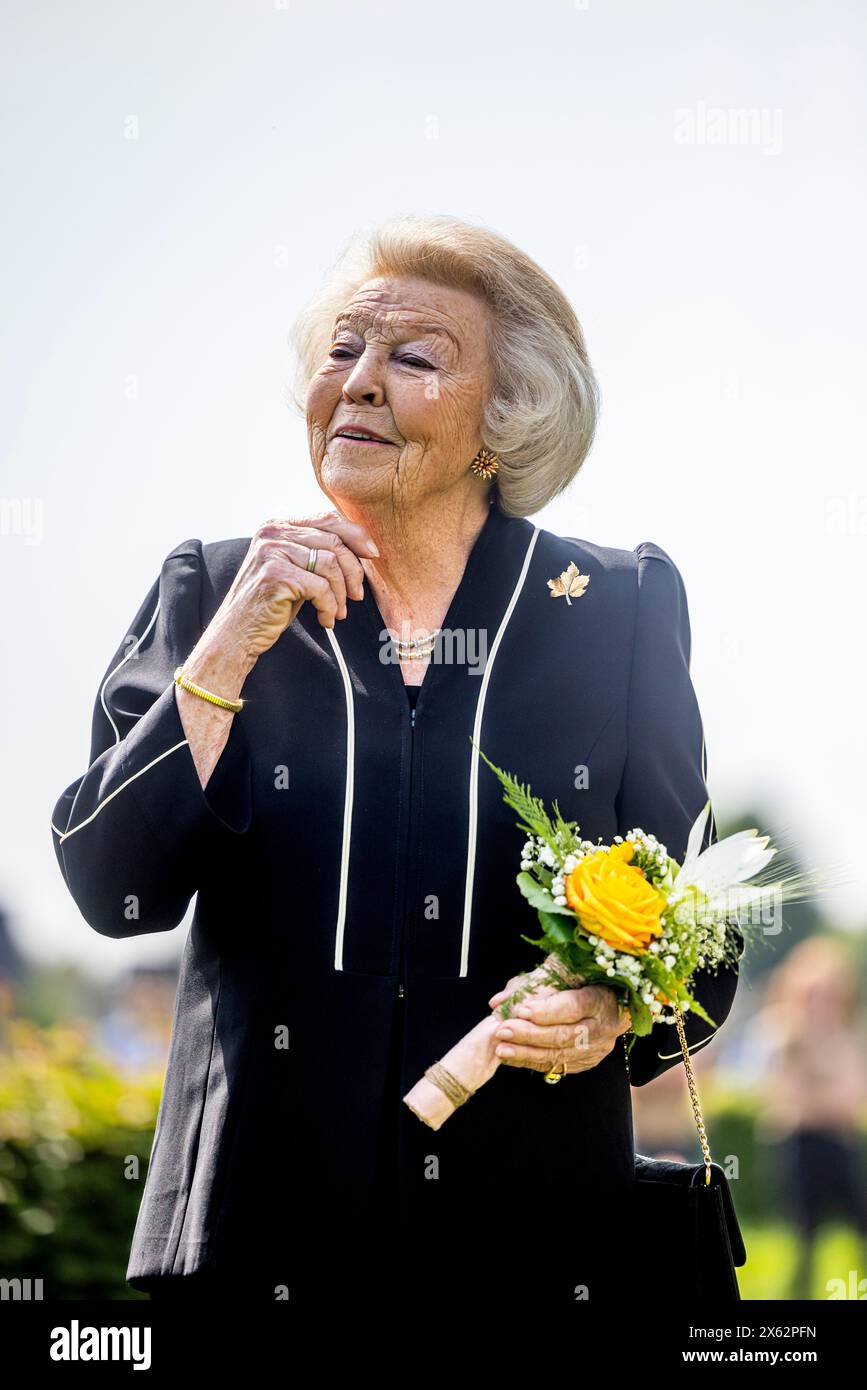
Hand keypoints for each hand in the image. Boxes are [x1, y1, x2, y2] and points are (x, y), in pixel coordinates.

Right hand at [176, 510, 377, 788]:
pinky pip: (320, 586)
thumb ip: (317, 554)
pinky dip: (330, 606)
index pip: (327, 518)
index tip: (373, 555)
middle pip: (333, 540)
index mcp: (277, 525)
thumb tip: (363, 549)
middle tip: (357, 596)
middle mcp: (272, 532)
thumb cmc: (270, 605)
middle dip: (353, 570)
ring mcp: (271, 551)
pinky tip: (326, 619)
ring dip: (341, 592)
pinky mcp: (275, 574)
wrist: (236, 635)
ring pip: (331, 563)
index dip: (355, 534)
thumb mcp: (295, 571)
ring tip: (339, 611)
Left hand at [487, 975, 631, 1076]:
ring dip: (526, 1053)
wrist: (614, 1001)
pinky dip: (531, 1061)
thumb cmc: (585, 978)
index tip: (520, 1010)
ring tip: (501, 1048)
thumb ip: (535, 981)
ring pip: (560, 1055)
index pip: (574, 1006)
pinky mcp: (588, 1061)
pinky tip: (512, 1057)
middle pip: (564, 1035)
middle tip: (503, 1031)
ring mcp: (597, 1048)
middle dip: (530, 1034)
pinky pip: (557, 1065)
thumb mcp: (566, 970)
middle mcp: (603, 1027)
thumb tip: (499, 1000)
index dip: (546, 1010)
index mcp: (601, 997)